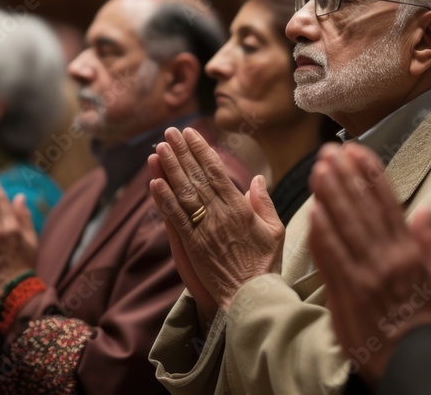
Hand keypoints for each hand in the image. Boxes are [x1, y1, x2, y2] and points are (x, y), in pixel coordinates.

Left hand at [149, 127, 283, 309]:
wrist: (251, 297)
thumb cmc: (265, 265)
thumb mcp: (276, 231)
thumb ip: (264, 203)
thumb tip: (256, 178)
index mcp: (241, 209)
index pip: (218, 173)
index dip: (202, 151)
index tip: (191, 134)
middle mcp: (220, 215)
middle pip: (197, 177)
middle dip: (182, 152)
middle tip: (169, 132)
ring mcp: (204, 230)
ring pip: (184, 193)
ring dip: (169, 169)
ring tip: (158, 148)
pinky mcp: (191, 246)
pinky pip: (175, 219)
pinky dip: (164, 200)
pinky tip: (154, 182)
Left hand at [307, 143, 430, 386]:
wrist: (416, 363)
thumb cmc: (430, 323)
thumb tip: (424, 210)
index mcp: (410, 252)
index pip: (388, 203)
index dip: (370, 174)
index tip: (356, 151)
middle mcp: (387, 258)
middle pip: (362, 209)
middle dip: (344, 176)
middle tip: (328, 151)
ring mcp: (366, 276)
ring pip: (345, 228)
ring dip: (330, 196)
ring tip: (318, 170)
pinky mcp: (348, 295)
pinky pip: (333, 260)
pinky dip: (323, 235)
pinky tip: (313, 212)